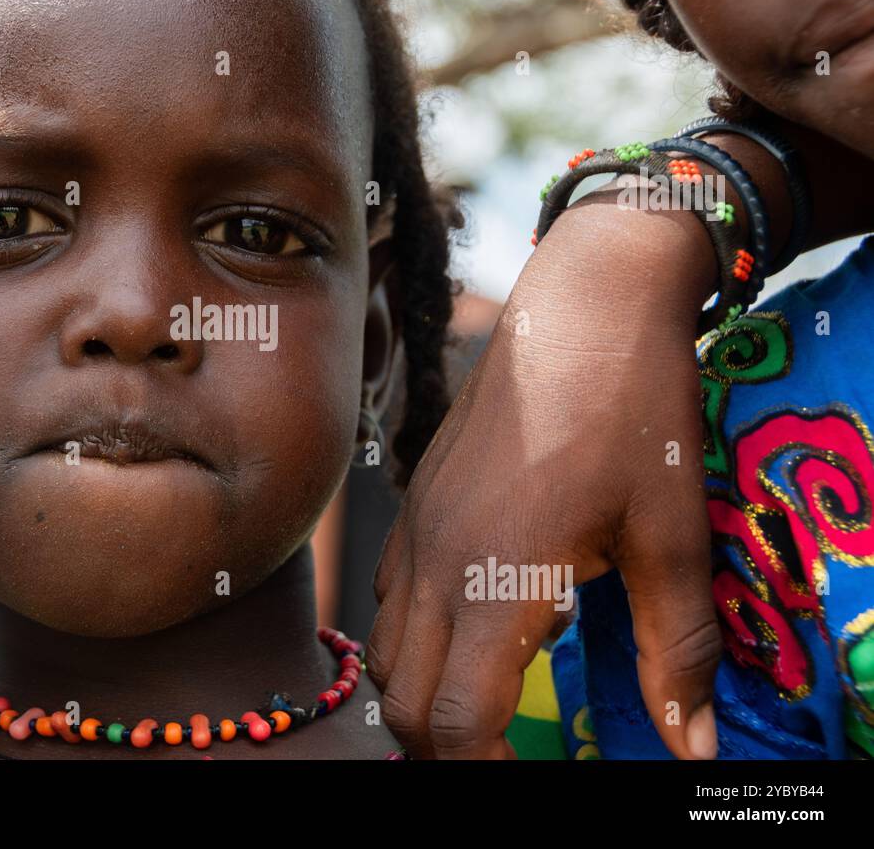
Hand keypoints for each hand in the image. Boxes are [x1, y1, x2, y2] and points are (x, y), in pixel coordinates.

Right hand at [369, 192, 723, 759]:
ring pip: (384, 648)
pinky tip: (477, 615)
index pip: (455, 718)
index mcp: (496, 575)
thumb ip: (677, 648)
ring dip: (424, 692)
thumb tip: (692, 747)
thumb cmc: (632, 410)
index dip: (484, 771)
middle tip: (509, 752)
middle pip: (402, 698)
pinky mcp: (415, 498)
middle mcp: (435, 558)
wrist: (583, 301)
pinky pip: (388, 594)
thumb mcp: (671, 535)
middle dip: (445, 746)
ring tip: (492, 692)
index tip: (529, 775)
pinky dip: (416, 636)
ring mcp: (416, 524)